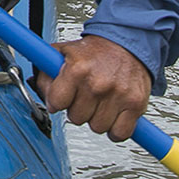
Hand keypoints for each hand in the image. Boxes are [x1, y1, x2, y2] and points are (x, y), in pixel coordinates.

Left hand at [34, 34, 151, 141]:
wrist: (126, 44)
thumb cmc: (94, 52)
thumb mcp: (62, 53)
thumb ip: (46, 73)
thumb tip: (43, 94)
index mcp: (77, 69)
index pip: (56, 103)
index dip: (56, 102)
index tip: (61, 99)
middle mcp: (97, 84)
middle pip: (76, 118)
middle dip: (77, 109)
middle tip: (83, 98)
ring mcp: (118, 95)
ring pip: (97, 127)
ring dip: (96, 119)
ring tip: (98, 103)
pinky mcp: (135, 105)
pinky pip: (120, 133)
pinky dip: (115, 130)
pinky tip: (111, 115)